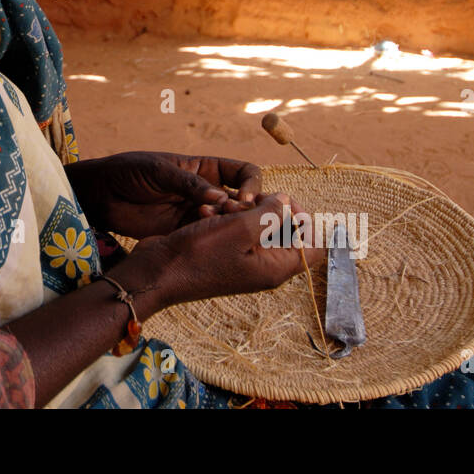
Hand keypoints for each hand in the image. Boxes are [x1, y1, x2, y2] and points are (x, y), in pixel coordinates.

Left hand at [66, 151, 262, 239]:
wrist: (101, 194)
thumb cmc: (128, 171)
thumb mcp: (159, 171)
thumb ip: (189, 183)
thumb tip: (223, 198)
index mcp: (207, 169)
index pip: (244, 173)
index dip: (251, 184)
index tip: (245, 198)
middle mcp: (207, 191)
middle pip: (243, 201)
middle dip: (246, 211)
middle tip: (236, 221)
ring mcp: (196, 213)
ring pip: (227, 223)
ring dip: (229, 227)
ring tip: (216, 231)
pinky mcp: (183, 232)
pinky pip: (207, 237)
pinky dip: (211, 240)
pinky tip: (205, 242)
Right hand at [140, 192, 325, 306]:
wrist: (157, 271)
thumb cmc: (198, 256)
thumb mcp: (239, 230)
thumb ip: (270, 214)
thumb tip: (287, 201)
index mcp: (275, 268)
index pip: (315, 246)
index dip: (305, 219)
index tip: (282, 202)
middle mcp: (263, 265)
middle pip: (287, 230)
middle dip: (268, 208)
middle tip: (245, 201)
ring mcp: (243, 258)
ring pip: (259, 224)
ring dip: (242, 208)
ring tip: (220, 205)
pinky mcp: (224, 251)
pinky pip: (236, 227)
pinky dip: (226, 215)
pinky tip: (207, 211)